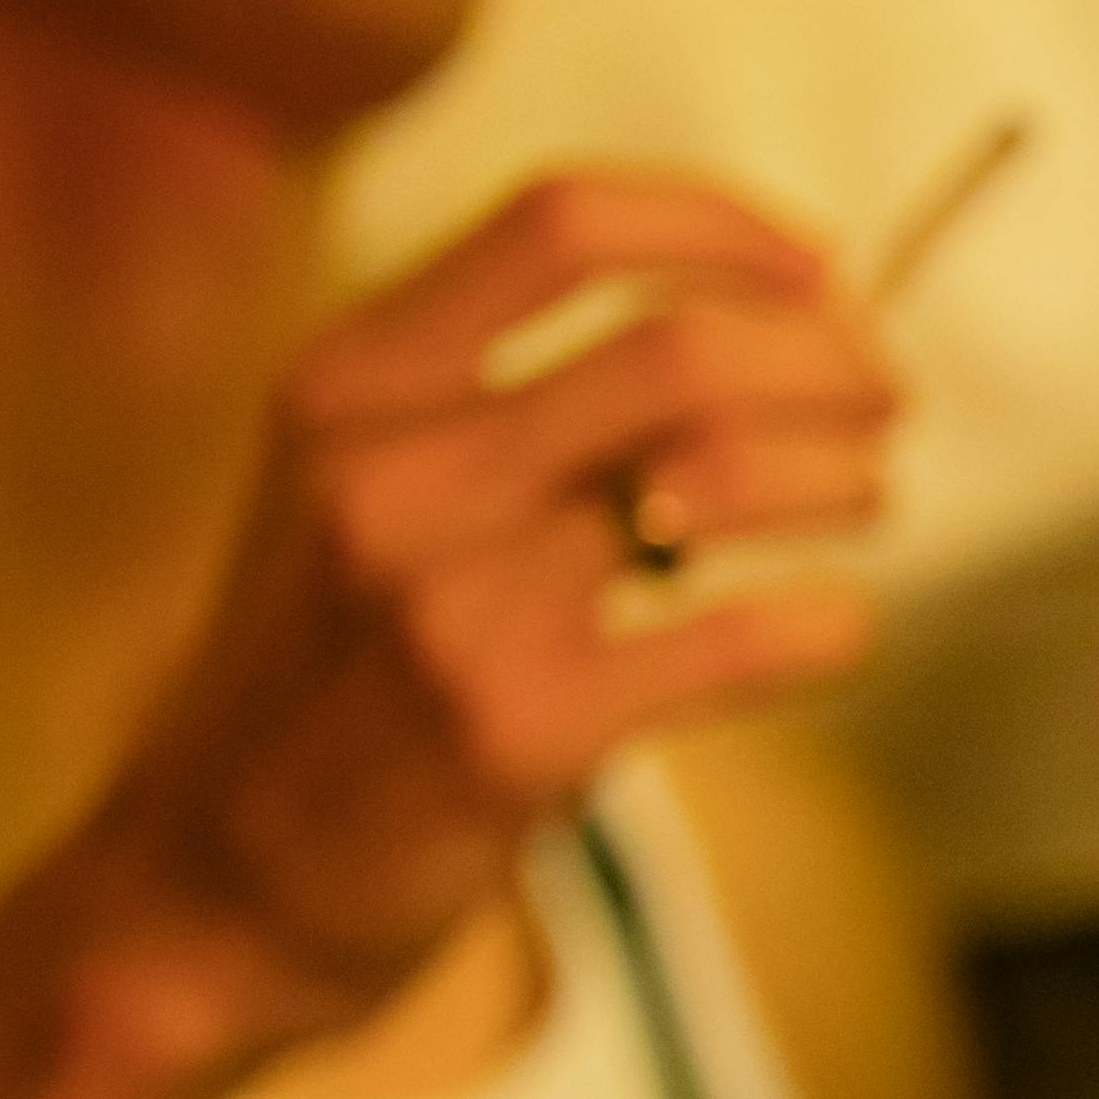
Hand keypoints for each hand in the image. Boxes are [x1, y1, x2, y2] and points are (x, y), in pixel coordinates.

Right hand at [70, 171, 889, 1078]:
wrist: (214, 876)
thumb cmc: (339, 668)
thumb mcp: (363, 483)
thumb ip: (516, 396)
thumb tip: (766, 321)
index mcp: (353, 380)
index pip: (563, 222)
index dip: (725, 227)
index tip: (826, 269)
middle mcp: (392, 469)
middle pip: (680, 346)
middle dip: (830, 363)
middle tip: (883, 404)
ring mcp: (450, 600)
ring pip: (726, 475)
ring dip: (844, 478)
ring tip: (862, 500)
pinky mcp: (520, 727)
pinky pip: (746, 636)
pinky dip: (833, 624)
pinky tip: (833, 630)